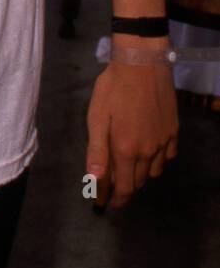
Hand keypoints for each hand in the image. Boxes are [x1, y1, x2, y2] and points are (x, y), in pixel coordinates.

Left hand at [86, 54, 178, 210]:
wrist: (142, 63)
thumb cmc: (113, 88)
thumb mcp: (97, 117)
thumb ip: (96, 150)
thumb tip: (94, 182)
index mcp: (126, 150)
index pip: (122, 187)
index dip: (113, 199)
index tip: (103, 204)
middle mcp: (148, 151)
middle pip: (137, 182)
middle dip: (124, 187)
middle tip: (111, 183)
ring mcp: (164, 142)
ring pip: (153, 171)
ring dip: (139, 174)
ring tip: (128, 166)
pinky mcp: (174, 131)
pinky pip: (168, 156)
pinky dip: (157, 160)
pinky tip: (149, 152)